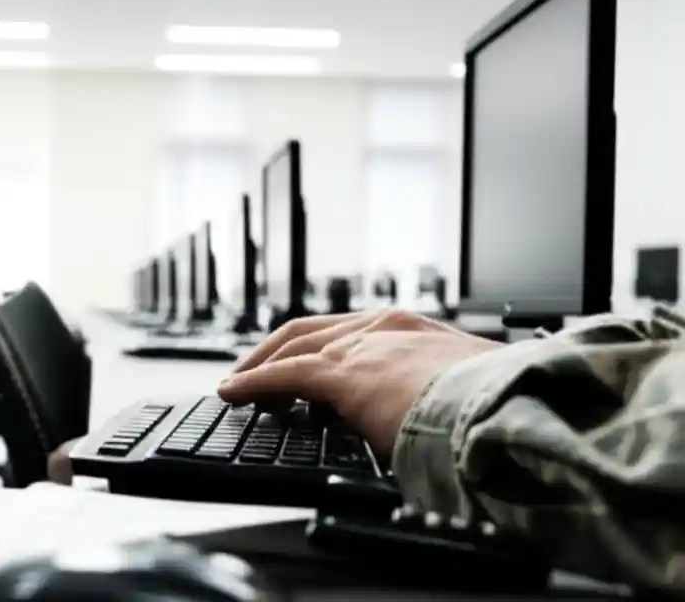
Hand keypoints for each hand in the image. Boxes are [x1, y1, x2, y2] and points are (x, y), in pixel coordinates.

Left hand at [217, 310, 501, 459]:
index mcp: (413, 328)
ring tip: (236, 385)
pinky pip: (285, 375)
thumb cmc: (498, 408)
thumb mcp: (463, 390)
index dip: (313, 345)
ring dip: (259, 367)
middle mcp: (383, 326)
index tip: (293, 361)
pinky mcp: (345, 374)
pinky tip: (234, 393)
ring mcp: (363, 346)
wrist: (508, 408)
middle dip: (274, 351)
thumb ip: (432, 392)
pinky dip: (254, 383)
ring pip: (294, 349)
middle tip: (249, 372)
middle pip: (310, 332)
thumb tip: (421, 416)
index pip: (347, 330)